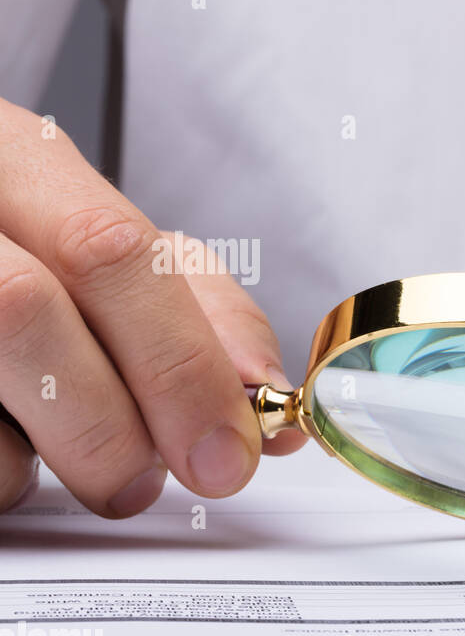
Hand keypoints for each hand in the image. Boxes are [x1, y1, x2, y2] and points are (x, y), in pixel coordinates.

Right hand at [0, 96, 305, 515]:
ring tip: (90, 461)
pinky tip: (17, 447)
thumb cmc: (24, 244)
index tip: (232, 450)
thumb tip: (268, 400)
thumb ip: (197, 309)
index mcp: (12, 155)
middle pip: (24, 307)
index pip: (110, 249)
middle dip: (115, 421)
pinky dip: (3, 470)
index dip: (180, 363)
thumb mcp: (108, 242)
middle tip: (155, 480)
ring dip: (55, 454)